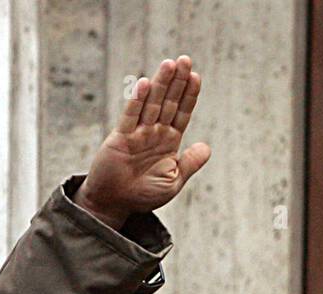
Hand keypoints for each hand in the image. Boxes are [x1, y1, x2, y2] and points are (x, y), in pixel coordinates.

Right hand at [75, 55, 209, 227]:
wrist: (116, 203)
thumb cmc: (144, 195)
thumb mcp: (174, 181)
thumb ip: (190, 163)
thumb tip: (207, 147)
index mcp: (170, 142)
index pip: (182, 113)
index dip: (189, 95)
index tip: (196, 77)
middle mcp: (154, 133)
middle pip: (168, 102)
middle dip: (177, 81)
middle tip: (185, 60)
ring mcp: (138, 133)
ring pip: (151, 104)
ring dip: (160, 84)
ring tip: (170, 64)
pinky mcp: (121, 137)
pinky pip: (130, 116)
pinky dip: (137, 101)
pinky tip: (144, 84)